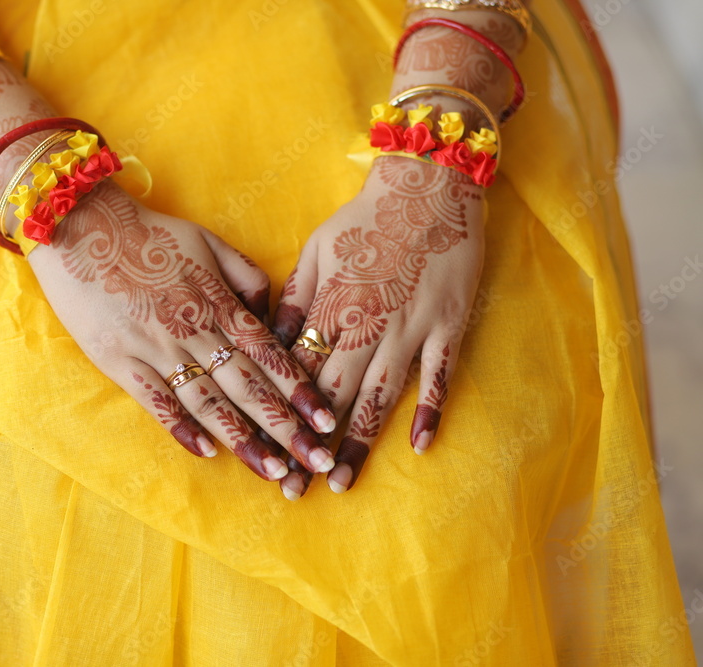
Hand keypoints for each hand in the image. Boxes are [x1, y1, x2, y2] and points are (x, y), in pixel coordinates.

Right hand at [29, 182, 338, 484]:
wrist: (79, 226)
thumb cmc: (148, 233)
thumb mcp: (208, 241)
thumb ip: (246, 275)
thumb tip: (271, 313)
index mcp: (217, 303)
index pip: (268, 355)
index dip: (299, 391)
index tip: (327, 421)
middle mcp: (193, 330)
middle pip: (247, 387)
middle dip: (286, 428)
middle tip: (317, 461)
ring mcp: (155, 348)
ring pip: (208, 402)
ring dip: (243, 440)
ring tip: (274, 472)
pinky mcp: (120, 361)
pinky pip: (155, 401)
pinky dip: (181, 427)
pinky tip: (207, 452)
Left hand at [272, 157, 484, 496]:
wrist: (431, 186)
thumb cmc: (366, 218)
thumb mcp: (316, 249)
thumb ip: (293, 299)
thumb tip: (269, 342)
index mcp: (332, 308)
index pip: (300, 374)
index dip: (283, 415)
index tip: (267, 450)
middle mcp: (368, 326)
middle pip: (334, 397)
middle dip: (312, 445)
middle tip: (295, 489)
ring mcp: (411, 329)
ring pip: (381, 398)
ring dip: (360, 443)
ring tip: (342, 482)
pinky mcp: (448, 326)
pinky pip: (439, 377)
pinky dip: (430, 411)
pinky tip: (419, 446)